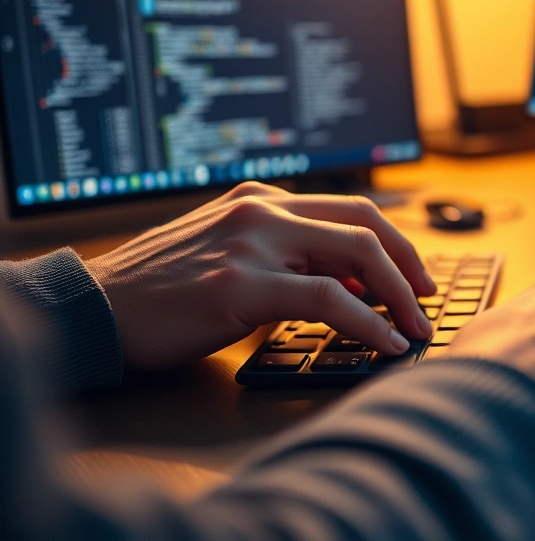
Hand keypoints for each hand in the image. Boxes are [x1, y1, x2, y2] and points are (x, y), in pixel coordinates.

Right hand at [85, 182, 436, 371]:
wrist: (98, 308)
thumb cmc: (164, 292)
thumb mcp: (231, 257)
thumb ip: (287, 260)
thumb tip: (353, 286)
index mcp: (262, 201)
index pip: (351, 210)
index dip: (395, 243)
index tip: (417, 277)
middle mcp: (263, 210)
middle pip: (365, 224)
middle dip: (410, 264)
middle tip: (429, 300)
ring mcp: (252, 242)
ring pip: (357, 253)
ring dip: (400, 294)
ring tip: (417, 327)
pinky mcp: (240, 283)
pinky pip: (328, 298)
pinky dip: (369, 322)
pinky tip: (386, 342)